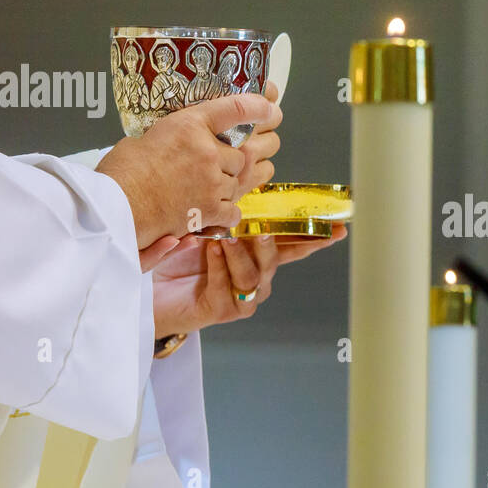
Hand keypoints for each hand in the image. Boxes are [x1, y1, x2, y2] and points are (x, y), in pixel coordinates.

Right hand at [96, 91, 282, 248]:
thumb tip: (176, 142)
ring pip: (241, 181)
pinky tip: (214, 210)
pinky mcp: (212, 209)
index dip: (258, 106)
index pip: (235, 107)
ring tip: (211, 189)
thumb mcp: (145, 137)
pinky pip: (235, 210)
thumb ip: (172, 135)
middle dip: (239, 159)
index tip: (270, 107)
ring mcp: (213, 181)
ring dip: (230, 185)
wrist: (117, 206)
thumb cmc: (122, 173)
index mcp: (189, 125)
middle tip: (230, 164)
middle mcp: (207, 151)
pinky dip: (226, 212)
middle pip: (244, 153)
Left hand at [150, 225, 346, 337]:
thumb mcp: (206, 223)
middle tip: (261, 230)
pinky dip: (218, 269)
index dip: (316, 237)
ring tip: (225, 239)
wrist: (148, 282)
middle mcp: (256, 276)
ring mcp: (242, 296)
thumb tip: (249, 177)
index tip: (339, 228)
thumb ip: (229, 209)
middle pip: (276, 259)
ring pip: (253, 277)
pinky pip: (227, 289)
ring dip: (240, 256)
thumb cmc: (176, 252)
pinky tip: (209, 252)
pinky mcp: (223, 310)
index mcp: (258, 254)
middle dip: (271, 243)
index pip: (293, 244)